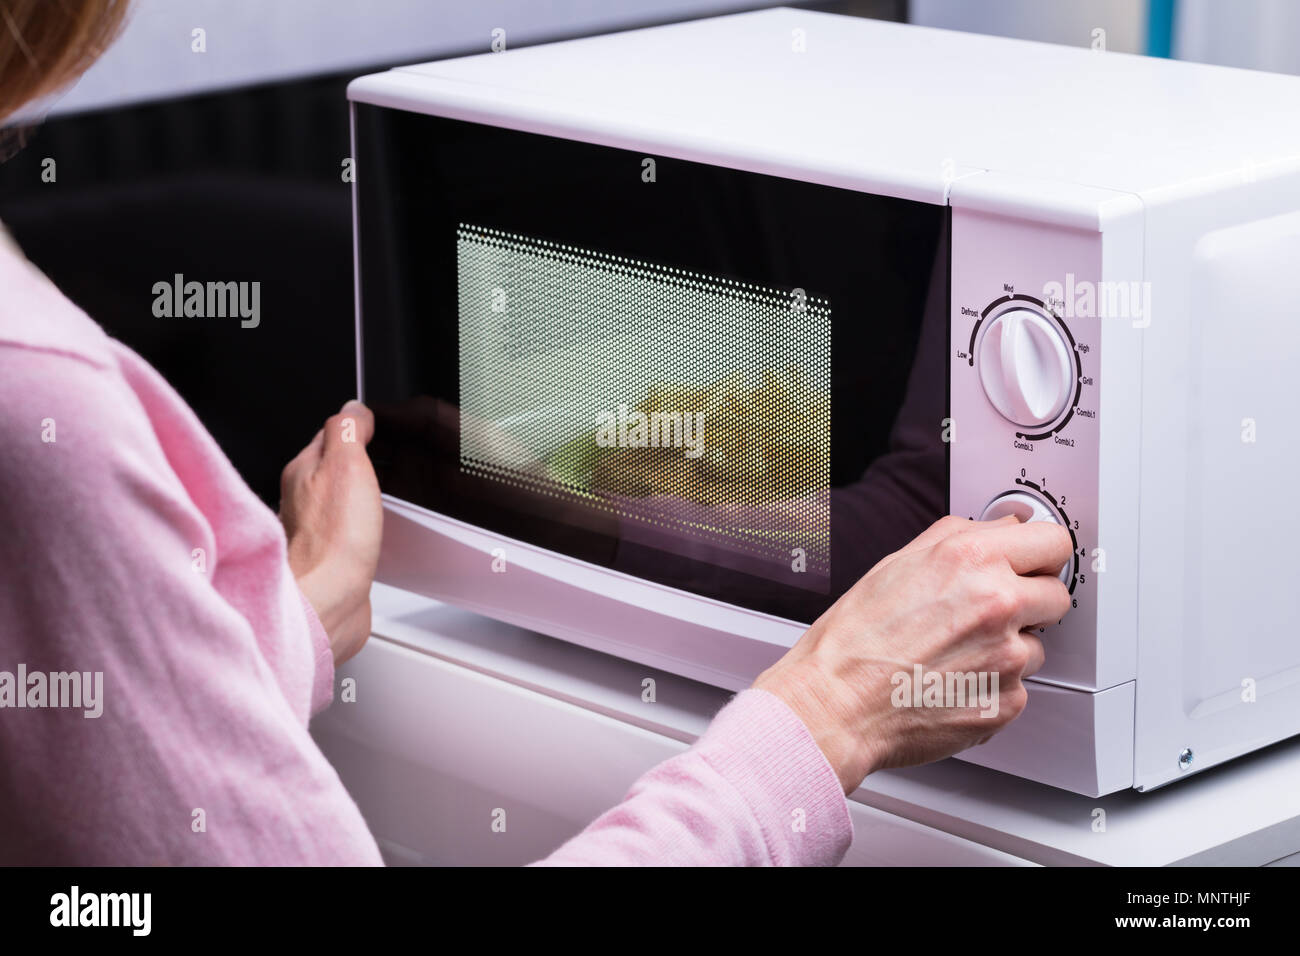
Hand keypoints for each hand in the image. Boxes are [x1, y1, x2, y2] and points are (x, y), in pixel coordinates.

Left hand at [280, 400, 382, 665]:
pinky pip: (347, 529)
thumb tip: (353, 408)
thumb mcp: (347, 465)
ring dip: (359, 494)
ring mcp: (314, 529)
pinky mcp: (330, 556)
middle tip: (386, 458)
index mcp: (301, 470)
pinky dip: (361, 523)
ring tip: (383, 490)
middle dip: (358, 461)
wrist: (330, 600)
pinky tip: (374, 528)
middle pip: (332, 467)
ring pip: (339, 499)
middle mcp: (301, 498)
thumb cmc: (334, 540)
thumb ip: (348, 431)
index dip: (356, 428)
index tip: (378, 427)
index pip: (329, 434)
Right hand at [753, 514, 1072, 792]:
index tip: (1033, 563)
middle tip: (991, 612)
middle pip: (1058, 594)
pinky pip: (1018, 687)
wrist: (837, 702)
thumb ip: (960, 538)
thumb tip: (1000, 529)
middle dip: (1030, 600)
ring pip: (1037, 645)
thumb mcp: (898, 562)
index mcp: (972, 560)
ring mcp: (1007, 657)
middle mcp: (997, 604)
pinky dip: (993, 686)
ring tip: (958, 653)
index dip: (1040, 554)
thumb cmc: (855, 639)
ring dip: (1009, 647)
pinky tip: (954, 681)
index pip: (1054, 542)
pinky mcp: (1008, 701)